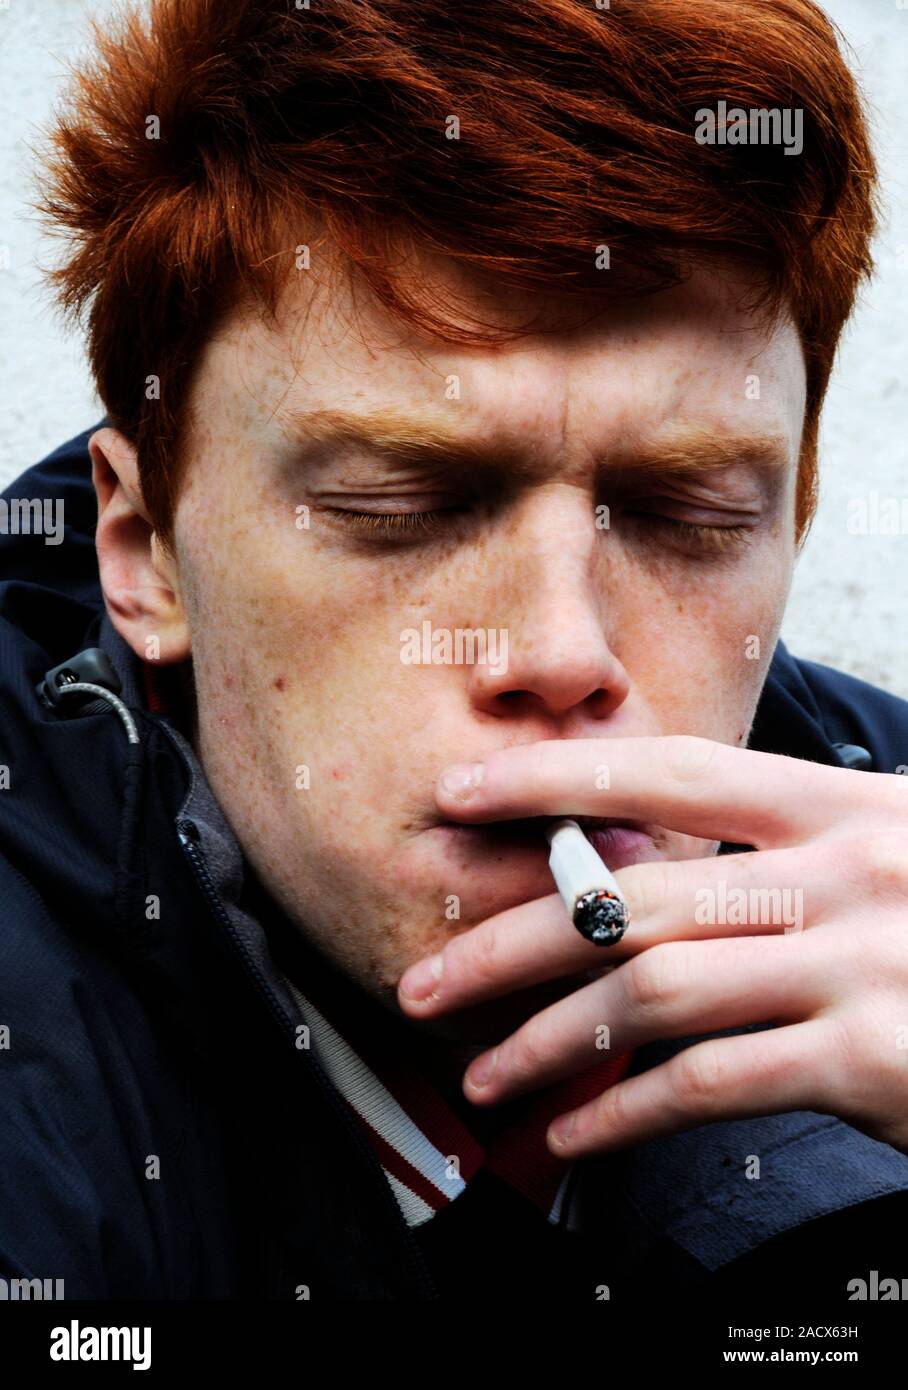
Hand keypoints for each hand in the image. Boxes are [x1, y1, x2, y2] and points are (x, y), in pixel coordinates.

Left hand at [396, 737, 907, 1158]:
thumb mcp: (880, 856)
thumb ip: (773, 858)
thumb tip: (633, 877)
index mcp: (838, 805)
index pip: (668, 772)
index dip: (556, 778)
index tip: (460, 795)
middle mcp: (843, 870)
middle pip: (635, 897)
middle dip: (509, 943)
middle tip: (424, 982)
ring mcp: (858, 962)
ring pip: (655, 993)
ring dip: (549, 1041)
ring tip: (483, 1077)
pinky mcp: (870, 1060)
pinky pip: (712, 1086)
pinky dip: (626, 1113)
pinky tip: (575, 1134)